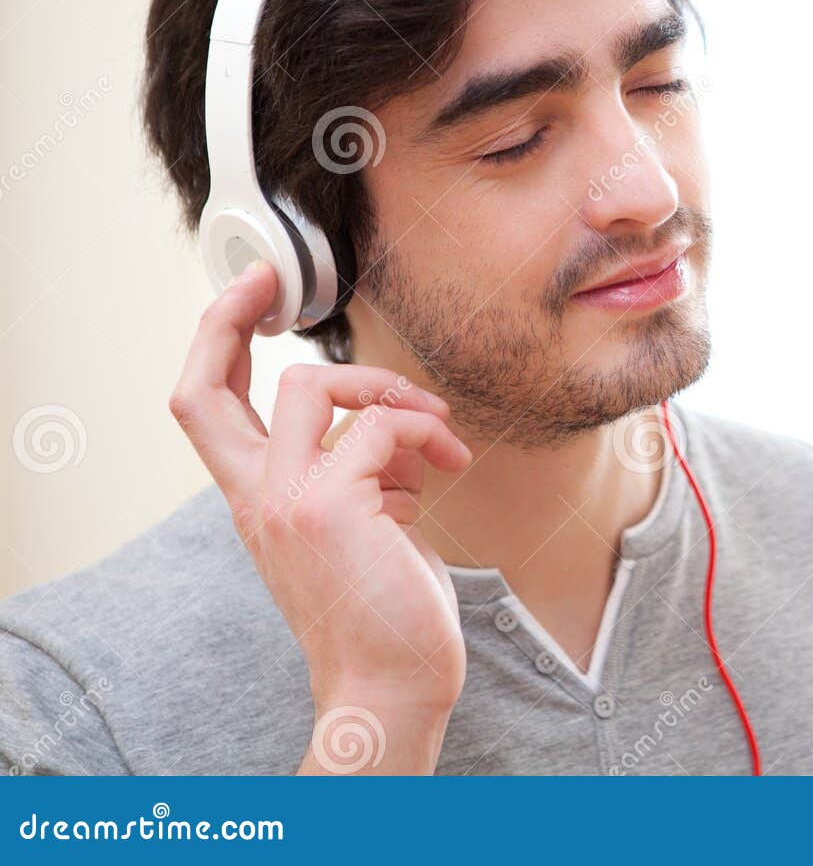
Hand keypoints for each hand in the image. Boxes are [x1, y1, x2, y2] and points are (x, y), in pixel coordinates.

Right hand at [167, 260, 472, 773]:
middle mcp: (258, 497)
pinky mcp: (333, 503)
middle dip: (228, 318)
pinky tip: (451, 469)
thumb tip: (394, 424)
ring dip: (389, 391)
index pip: (203, 412)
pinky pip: (383, 425)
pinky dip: (427, 434)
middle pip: (204, 388)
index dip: (213, 344)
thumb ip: (358, 471)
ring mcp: (288, 499)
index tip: (247, 293)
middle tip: (275, 286)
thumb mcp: (362, 526)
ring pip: (312, 384)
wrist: (392, 684)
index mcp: (258, 500)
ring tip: (439, 434)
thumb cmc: (387, 610)